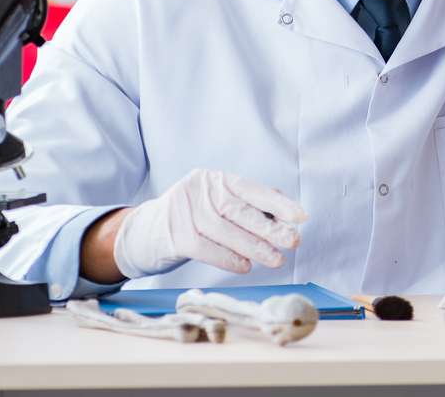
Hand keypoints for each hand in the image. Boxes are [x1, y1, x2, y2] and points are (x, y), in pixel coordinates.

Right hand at [111, 168, 306, 278]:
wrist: (143, 234)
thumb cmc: (190, 219)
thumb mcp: (216, 204)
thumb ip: (247, 205)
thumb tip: (284, 212)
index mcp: (214, 179)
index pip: (251, 189)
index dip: (278, 203)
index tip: (301, 217)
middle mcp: (198, 189)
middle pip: (239, 210)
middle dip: (270, 228)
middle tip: (293, 242)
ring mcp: (183, 210)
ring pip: (225, 231)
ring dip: (254, 248)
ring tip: (275, 259)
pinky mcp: (174, 234)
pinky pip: (207, 248)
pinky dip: (229, 259)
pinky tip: (246, 266)